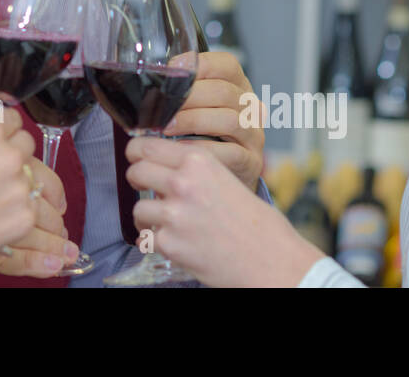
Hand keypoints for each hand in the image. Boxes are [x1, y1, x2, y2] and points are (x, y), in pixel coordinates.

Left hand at [125, 136, 322, 286]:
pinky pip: (147, 237)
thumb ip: (194, 170)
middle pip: (135, 171)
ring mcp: (174, 214)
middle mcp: (183, 183)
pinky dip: (157, 241)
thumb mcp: (226, 178)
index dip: (137, 152)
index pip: (146, 146)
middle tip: (145, 187)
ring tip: (164, 221)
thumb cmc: (257, 224)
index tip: (137, 158)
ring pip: (137, 207)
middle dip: (137, 179)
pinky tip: (175, 241)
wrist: (273, 261)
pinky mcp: (170, 244)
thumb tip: (164, 165)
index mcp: (199, 161)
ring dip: (147, 215)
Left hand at [162, 50, 264, 192]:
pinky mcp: (250, 162)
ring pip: (229, 120)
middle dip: (189, 96)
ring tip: (167, 127)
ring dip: (193, 120)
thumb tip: (152, 83)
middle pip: (224, 92)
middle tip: (163, 105)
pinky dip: (203, 148)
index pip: (228, 65)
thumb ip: (185, 94)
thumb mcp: (201, 109)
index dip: (200, 64)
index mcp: (239, 88)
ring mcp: (254, 136)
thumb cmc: (207, 138)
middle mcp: (251, 109)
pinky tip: (181, 149)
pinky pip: (230, 152)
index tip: (173, 70)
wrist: (225, 180)